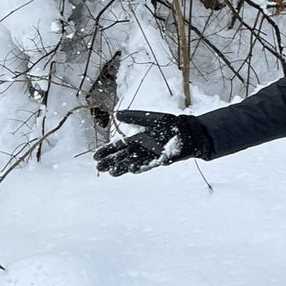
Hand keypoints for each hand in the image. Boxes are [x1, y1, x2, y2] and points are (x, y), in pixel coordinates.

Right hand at [93, 110, 210, 176]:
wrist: (189, 130)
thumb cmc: (171, 124)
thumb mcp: (150, 118)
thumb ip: (134, 117)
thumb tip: (116, 114)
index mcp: (137, 138)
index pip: (118, 146)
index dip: (107, 151)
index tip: (96, 156)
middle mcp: (142, 149)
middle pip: (122, 156)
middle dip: (111, 161)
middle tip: (99, 167)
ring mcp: (150, 155)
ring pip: (132, 162)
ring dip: (122, 167)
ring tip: (110, 171)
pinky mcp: (161, 159)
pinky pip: (148, 164)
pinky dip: (139, 166)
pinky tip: (130, 169)